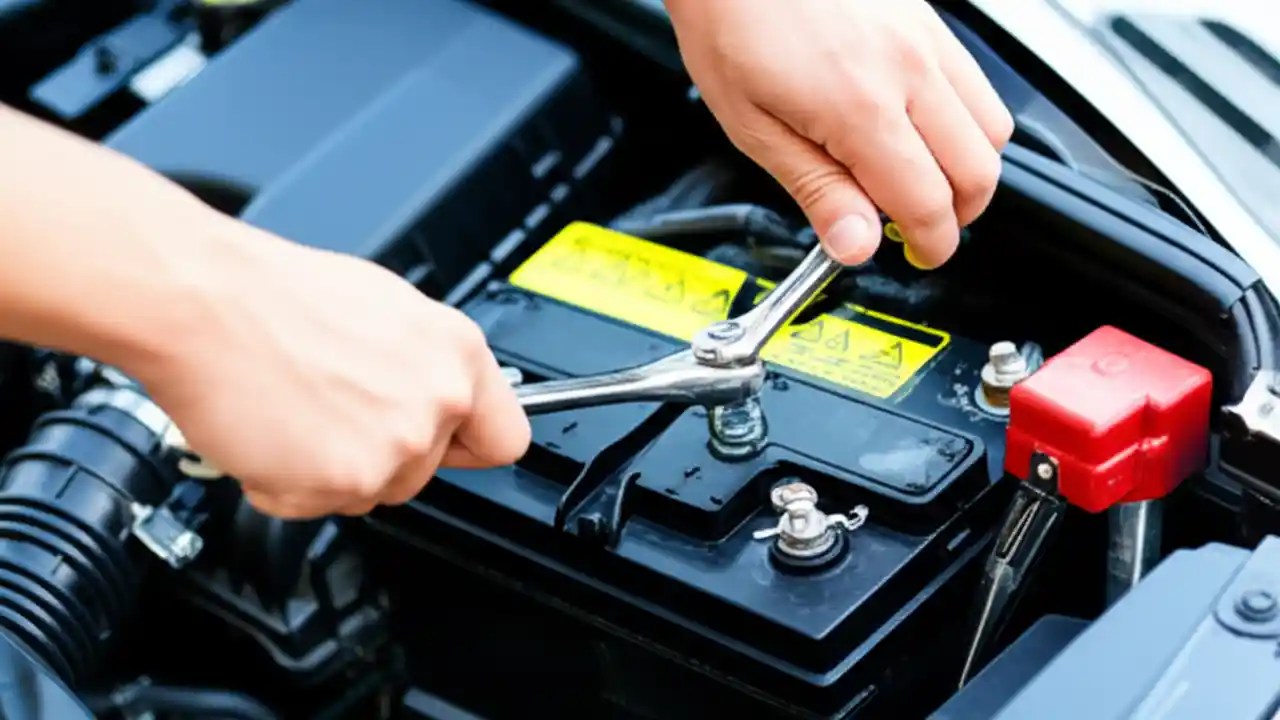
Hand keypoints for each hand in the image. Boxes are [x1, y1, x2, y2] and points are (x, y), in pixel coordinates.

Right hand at [134, 217, 530, 518]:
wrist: (204, 304)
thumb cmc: (276, 296)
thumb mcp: (384, 308)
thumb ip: (424, 363)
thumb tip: (436, 392)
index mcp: (457, 353)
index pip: (504, 437)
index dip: (469, 446)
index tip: (451, 447)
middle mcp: (438, 402)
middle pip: (427, 472)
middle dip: (380, 454)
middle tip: (332, 411)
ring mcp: (395, 447)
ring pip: (372, 492)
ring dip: (332, 471)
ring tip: (295, 413)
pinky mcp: (345, 482)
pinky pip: (317, 507)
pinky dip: (285, 484)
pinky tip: (271, 434)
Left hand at [666, 0, 1013, 267]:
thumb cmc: (732, 23)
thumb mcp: (754, 127)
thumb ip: (816, 190)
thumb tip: (856, 246)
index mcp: (860, 109)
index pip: (929, 204)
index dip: (931, 246)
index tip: (917, 256)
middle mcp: (908, 70)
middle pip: (978, 172)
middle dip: (957, 216)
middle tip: (916, 228)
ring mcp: (926, 39)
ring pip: (992, 127)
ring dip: (967, 169)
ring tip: (918, 181)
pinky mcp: (929, 20)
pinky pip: (977, 83)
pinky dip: (965, 123)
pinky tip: (920, 130)